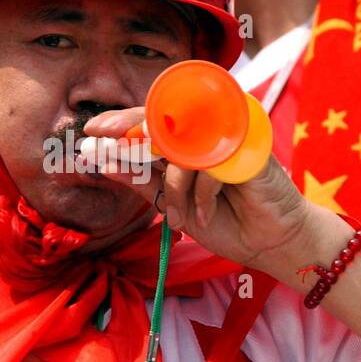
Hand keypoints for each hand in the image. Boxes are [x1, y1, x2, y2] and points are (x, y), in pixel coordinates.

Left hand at [85, 105, 360, 346]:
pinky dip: (201, 196)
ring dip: (175, 189)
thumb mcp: (173, 203)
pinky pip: (208, 166)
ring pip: (182, 148)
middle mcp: (209, 133)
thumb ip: (142, 181)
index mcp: (190, 142)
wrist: (270, 242)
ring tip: (180, 218)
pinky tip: (203, 216)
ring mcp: (230, 137)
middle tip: (105, 144)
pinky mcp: (248, 150)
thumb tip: (103, 161)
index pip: (151, 120)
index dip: (121, 121)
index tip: (91, 131)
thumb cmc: (225, 220)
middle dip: (130, 133)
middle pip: (163, 119)